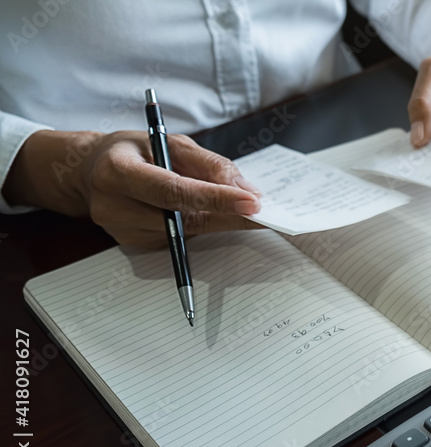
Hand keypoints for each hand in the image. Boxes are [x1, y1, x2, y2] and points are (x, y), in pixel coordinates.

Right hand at [5, 130, 262, 246]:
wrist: (91, 171)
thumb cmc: (135, 151)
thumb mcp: (170, 141)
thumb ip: (209, 164)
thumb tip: (246, 189)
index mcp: (118, 172)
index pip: (174, 191)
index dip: (216, 198)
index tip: (251, 202)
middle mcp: (114, 206)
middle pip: (183, 218)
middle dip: (229, 214)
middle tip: (263, 211)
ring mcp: (121, 231)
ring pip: (186, 231)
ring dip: (217, 219)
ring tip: (235, 204)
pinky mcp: (133, 245)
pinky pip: (178, 238)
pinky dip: (197, 224)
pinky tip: (199, 211)